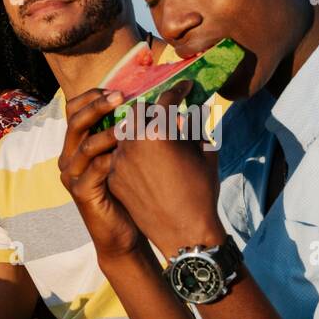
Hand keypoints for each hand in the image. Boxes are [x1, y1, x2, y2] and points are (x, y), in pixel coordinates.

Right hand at [57, 88, 142, 258]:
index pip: (74, 109)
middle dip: (99, 105)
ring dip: (108, 131)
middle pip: (75, 120)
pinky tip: (128, 153)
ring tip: (131, 125)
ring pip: (85, 144)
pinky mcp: (82, 193)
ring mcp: (73, 176)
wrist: (123, 234)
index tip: (120, 89)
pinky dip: (110, 158)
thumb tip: (152, 102)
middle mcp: (70, 157)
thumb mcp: (125, 157)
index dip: (93, 96)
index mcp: (78, 145)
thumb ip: (127, 132)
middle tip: (122, 97)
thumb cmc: (129, 194)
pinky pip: (93, 170)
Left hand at [105, 82, 225, 256]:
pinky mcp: (113, 178)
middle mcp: (133, 142)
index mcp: (158, 131)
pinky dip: (128, 153)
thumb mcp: (205, 153)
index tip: (185, 86)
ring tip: (148, 135)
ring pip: (123, 133)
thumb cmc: (201, 191)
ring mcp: (119, 161)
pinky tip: (140, 158)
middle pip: (137, 112)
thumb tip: (193, 110)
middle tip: (162, 112)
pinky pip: (118, 156)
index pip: (167, 100)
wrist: (184, 232)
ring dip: (136, 130)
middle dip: (151, 108)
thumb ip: (195, 126)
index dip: (179, 90)